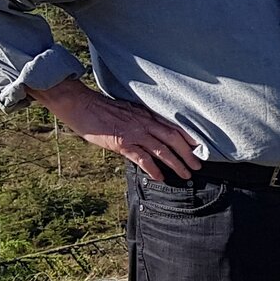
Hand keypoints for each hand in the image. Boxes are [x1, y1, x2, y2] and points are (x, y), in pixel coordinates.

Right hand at [31, 78, 200, 181]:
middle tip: (198, 165)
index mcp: (145, 114)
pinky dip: (153, 168)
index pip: (172, 125)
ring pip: (162, 149)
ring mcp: (134, 132)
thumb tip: (148, 133)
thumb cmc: (100, 108)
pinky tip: (161, 177)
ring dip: (176, 163)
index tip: (199, 146)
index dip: (188, 137)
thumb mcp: (125, 111)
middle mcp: (144, 122)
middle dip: (187, 153)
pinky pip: (142, 157)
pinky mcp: (121, 143)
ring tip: (186, 174)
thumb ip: (138, 120)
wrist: (80, 103)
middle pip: (173, 138)